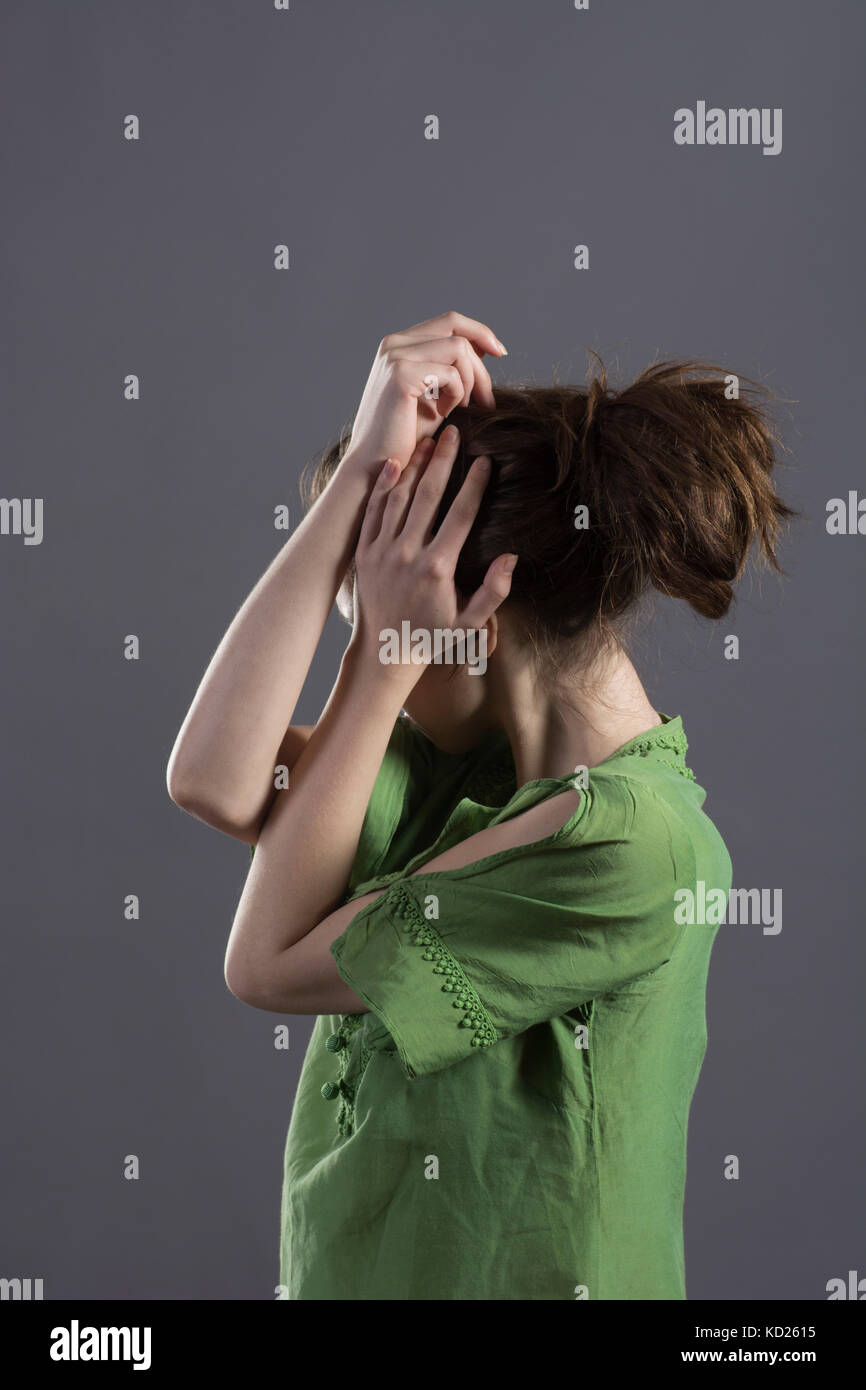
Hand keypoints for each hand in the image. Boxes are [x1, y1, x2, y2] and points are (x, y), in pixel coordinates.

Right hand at [340, 311, 506, 481]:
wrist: (376, 464)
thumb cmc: (406, 435)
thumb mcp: (435, 394)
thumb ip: (453, 367)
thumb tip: (486, 347)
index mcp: (400, 344)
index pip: (450, 322)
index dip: (480, 333)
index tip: (501, 354)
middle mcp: (394, 343)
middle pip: (457, 330)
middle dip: (480, 365)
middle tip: (486, 400)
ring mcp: (395, 356)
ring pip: (459, 349)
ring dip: (470, 381)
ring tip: (460, 408)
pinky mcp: (401, 375)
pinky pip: (451, 373)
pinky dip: (457, 394)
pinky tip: (444, 414)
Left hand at [348, 424, 517, 686]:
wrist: (385, 650)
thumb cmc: (434, 636)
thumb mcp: (471, 623)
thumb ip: (494, 591)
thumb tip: (511, 557)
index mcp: (437, 568)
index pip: (461, 515)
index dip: (474, 485)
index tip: (485, 461)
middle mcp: (408, 554)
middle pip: (428, 496)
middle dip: (443, 460)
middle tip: (454, 433)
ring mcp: (382, 551)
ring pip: (398, 497)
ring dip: (413, 465)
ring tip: (427, 440)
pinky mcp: (364, 552)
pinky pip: (373, 511)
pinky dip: (383, 485)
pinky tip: (394, 463)